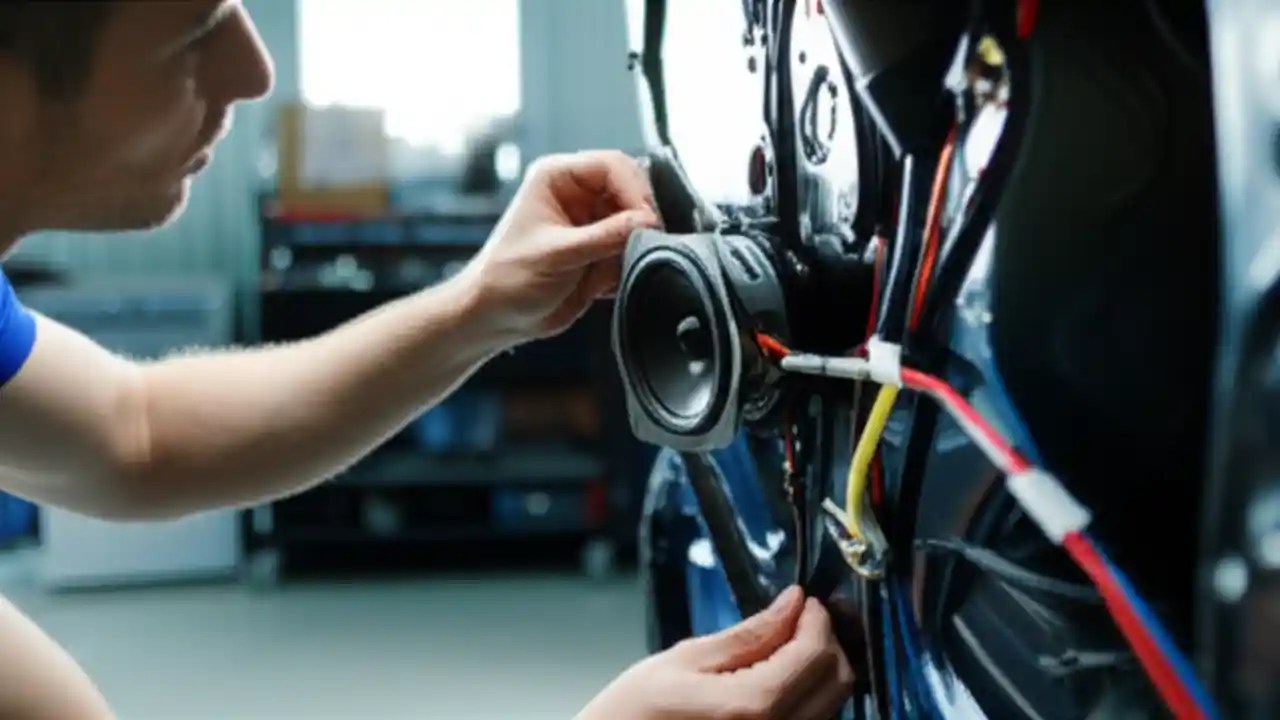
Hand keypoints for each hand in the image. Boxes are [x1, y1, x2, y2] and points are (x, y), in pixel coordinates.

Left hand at [462, 149, 660, 344]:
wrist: (496, 317)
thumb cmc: (508, 278)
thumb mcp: (559, 254)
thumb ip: (606, 236)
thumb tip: (647, 221)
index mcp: (558, 178)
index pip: (612, 166)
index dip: (635, 190)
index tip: (647, 220)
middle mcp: (576, 195)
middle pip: (629, 190)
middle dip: (640, 217)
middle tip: (646, 241)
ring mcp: (589, 223)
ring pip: (634, 221)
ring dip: (635, 243)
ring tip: (620, 266)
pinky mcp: (599, 250)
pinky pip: (629, 249)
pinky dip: (629, 264)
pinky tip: (610, 281)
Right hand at [576, 586, 854, 719]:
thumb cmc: (634, 713)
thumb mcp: (687, 658)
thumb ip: (750, 633)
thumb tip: (791, 604)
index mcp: (749, 708)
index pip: (814, 654)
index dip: (817, 618)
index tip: (805, 600)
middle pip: (836, 682)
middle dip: (825, 640)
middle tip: (800, 617)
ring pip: (833, 704)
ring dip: (820, 668)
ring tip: (788, 643)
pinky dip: (809, 694)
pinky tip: (782, 675)